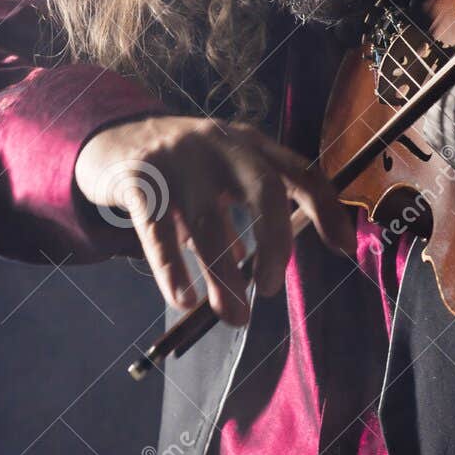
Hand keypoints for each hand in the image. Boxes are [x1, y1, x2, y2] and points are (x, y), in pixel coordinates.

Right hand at [75, 117, 355, 325]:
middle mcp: (219, 144)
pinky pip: (158, 233)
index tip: (346, 249)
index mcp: (248, 144)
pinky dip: (173, 270)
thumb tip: (257, 269)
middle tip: (270, 288)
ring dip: (225, 277)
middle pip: (262, 190)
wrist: (109, 138)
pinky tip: (183, 299)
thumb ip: (241, 212)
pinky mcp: (139, 178)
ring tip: (236, 317)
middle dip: (275, 243)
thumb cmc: (178, 169)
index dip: (326, 209)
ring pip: (208, 224)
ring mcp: (178, 158)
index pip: (299, 171)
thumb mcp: (217, 178)